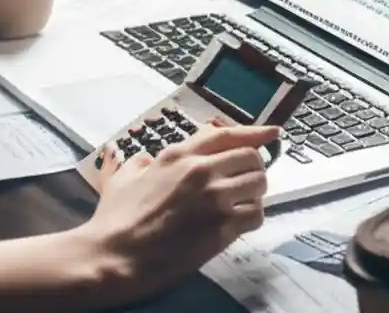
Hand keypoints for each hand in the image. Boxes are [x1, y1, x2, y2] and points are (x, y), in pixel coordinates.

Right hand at [82, 124, 279, 304]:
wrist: (117, 255)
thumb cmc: (115, 219)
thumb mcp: (121, 179)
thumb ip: (135, 163)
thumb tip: (142, 160)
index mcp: (177, 155)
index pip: (225, 134)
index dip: (253, 132)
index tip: (272, 132)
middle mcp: (200, 170)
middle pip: (250, 156)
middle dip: (254, 166)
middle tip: (246, 179)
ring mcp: (214, 198)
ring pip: (258, 183)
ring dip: (254, 192)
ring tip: (242, 201)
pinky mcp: (223, 227)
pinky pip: (256, 214)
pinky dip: (252, 216)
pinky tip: (239, 222)